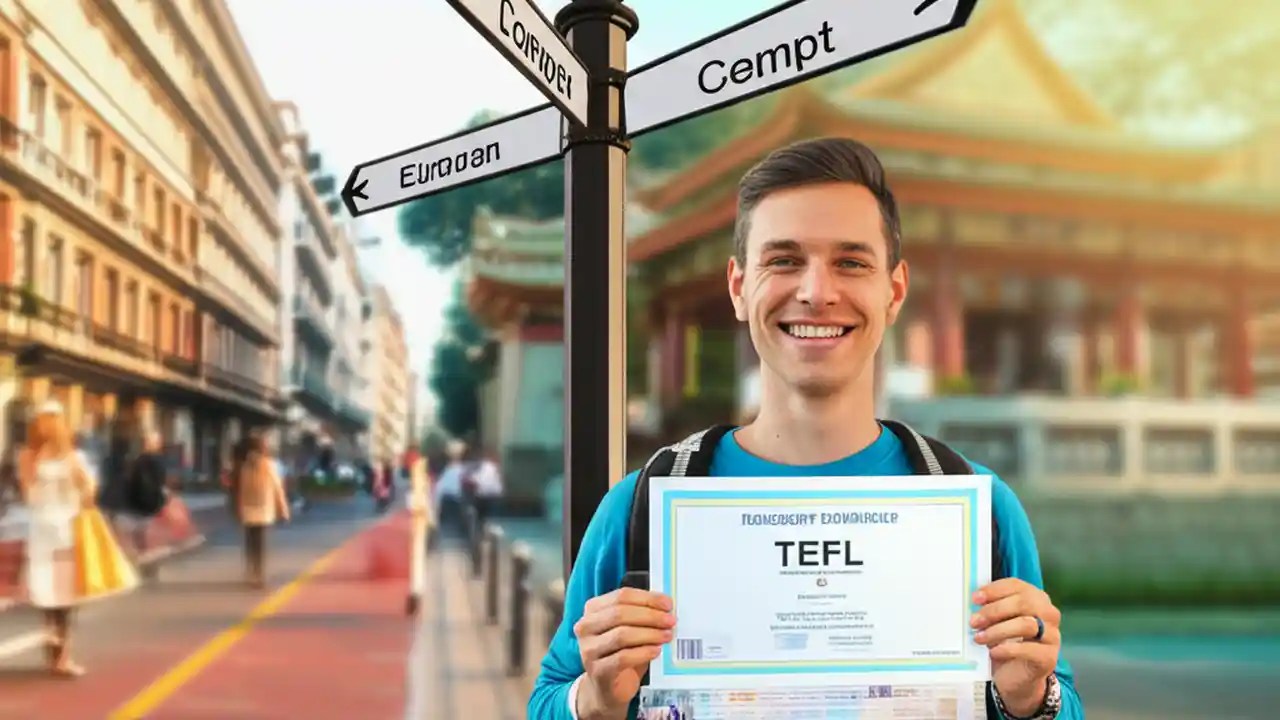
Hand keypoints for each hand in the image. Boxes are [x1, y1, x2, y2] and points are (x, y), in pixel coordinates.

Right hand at [573, 587, 675, 718]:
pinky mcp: (598, 670)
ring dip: (649, 634)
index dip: (647, 598)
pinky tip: (656, 651)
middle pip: (620, 613)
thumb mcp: (628, 629)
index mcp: (592, 610)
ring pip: (621, 635)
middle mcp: (585, 627)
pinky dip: (643, 652)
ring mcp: (589, 650)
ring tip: (666, 636)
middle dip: (650, 616)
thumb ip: (641, 614)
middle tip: (670, 621)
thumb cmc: (620, 653)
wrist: (607, 688)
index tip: (668, 604)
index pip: (621, 596)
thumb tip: (665, 606)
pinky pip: (623, 657)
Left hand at [971, 578, 1061, 715]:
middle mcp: (1048, 613)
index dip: (995, 590)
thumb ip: (990, 609)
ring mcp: (1052, 635)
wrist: (1016, 676)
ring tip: (980, 637)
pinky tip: (994, 652)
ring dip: (998, 630)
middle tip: (974, 621)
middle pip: (1023, 603)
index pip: (1016, 585)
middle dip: (994, 610)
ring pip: (1026, 624)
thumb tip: (974, 601)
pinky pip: (1029, 649)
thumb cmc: (1005, 642)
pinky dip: (1008, 649)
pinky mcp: (1049, 657)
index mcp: (1035, 598)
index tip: (975, 598)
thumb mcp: (996, 622)